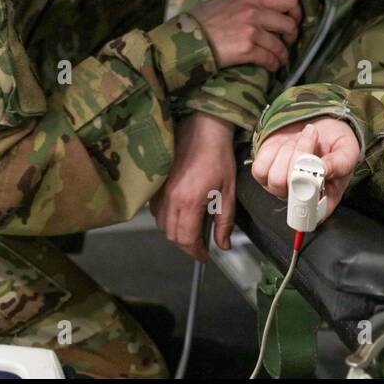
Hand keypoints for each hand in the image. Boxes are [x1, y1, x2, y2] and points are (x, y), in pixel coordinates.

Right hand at [151, 113, 235, 261]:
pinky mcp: (155, 183)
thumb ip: (224, 221)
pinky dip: (165, 217)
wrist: (202, 128)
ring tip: (190, 229)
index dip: (196, 252)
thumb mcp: (228, 191)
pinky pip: (155, 210)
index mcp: (189, 201)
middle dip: (186, 244)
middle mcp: (169, 198)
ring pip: (161, 224)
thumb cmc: (218, 156)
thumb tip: (223, 245)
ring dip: (174, 231)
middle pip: (171, 235)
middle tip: (200, 243)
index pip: (186, 238)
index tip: (205, 256)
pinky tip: (179, 213)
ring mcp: (159, 190)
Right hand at [186, 0, 300, 72]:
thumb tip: (255, 6)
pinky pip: (270, 59)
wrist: (184, 38)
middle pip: (288, 23)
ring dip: (282, 55)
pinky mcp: (247, 50)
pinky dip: (273, 65)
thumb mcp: (222, 2)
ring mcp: (251, 31)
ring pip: (280, 45)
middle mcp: (253, 12)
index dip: (295, 12)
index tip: (293, 20)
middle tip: (287, 41)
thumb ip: (242, 3)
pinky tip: (270, 67)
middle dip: (291, 35)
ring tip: (279, 59)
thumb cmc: (199, 21)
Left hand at [251, 116, 359, 220]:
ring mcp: (280, 186)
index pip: (312, 216)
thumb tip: (324, 168)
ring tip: (302, 139)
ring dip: (289, 151)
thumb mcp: (348, 150)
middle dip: (300, 156)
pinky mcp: (265, 173)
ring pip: (274, 178)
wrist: (319, 126)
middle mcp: (300, 198)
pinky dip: (273, 150)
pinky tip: (287, 144)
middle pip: (289, 189)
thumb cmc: (335, 144)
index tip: (311, 173)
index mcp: (324, 199)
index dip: (307, 199)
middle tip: (313, 138)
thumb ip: (340, 162)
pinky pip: (260, 167)